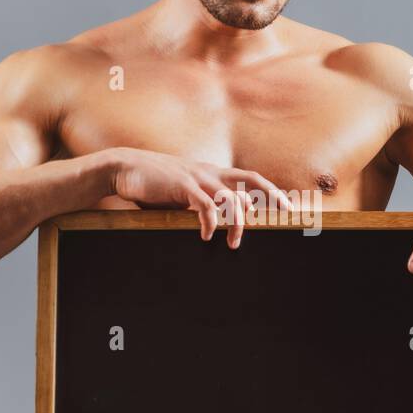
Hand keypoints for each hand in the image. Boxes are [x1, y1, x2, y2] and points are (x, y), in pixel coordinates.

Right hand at [108, 147, 292, 248]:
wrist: (125, 169)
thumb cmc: (154, 185)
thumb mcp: (183, 194)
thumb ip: (201, 203)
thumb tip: (217, 223)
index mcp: (212, 173)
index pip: (250, 178)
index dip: (270, 190)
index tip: (287, 206)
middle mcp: (210, 172)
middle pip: (251, 180)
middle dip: (271, 196)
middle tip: (284, 215)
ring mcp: (197, 177)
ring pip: (231, 197)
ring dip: (237, 222)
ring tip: (233, 243)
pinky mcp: (182, 185)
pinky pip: (204, 205)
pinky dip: (209, 222)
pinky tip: (206, 236)